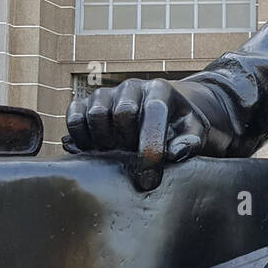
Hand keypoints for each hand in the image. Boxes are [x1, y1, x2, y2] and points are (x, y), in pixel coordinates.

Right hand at [64, 78, 208, 191]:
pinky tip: (95, 150)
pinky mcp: (85, 102)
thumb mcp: (194, 132)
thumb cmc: (178, 126)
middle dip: (128, 144)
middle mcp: (131, 87)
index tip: (150, 180)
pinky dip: (79, 137)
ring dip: (104, 142)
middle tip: (134, 159)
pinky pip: (73, 117)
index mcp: (160, 90)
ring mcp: (106, 93)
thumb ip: (191, 142)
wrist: (159, 112)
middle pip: (121, 114)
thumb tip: (175, 153)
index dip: (150, 150)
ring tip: (117, 153)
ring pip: (95, 115)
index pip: (153, 114)